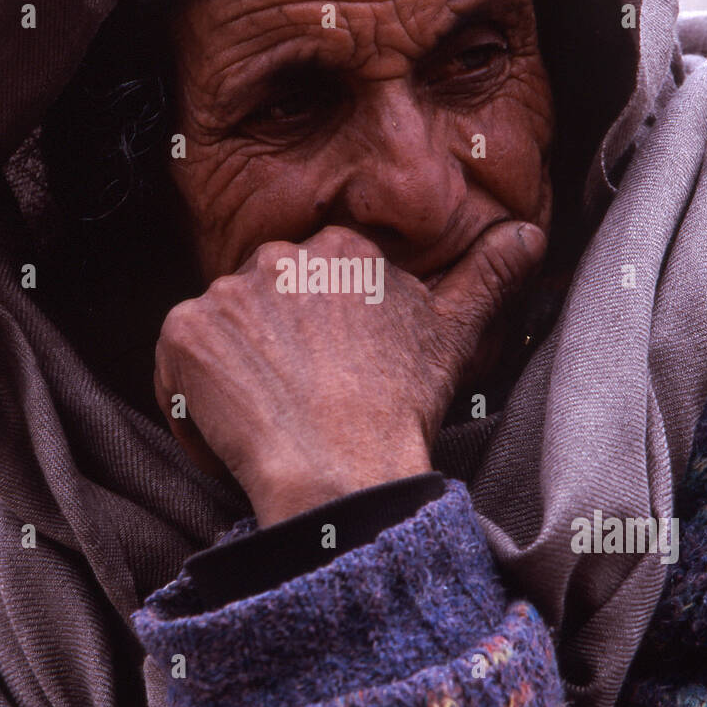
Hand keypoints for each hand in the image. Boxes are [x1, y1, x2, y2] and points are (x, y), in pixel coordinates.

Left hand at [154, 220, 545, 524]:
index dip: (318, 343)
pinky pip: (179, 371)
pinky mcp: (182, 333)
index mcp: (339, 248)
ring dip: (238, 382)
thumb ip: (487, 276)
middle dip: (276, 356)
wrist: (343, 470)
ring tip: (276, 425)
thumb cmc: (399, 410)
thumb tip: (528, 235)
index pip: (310, 287)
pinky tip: (239, 436)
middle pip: (262, 308)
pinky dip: (198, 407)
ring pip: (221, 340)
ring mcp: (223, 292)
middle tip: (305, 409)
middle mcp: (276, 255)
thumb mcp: (453, 336)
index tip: (334, 383)